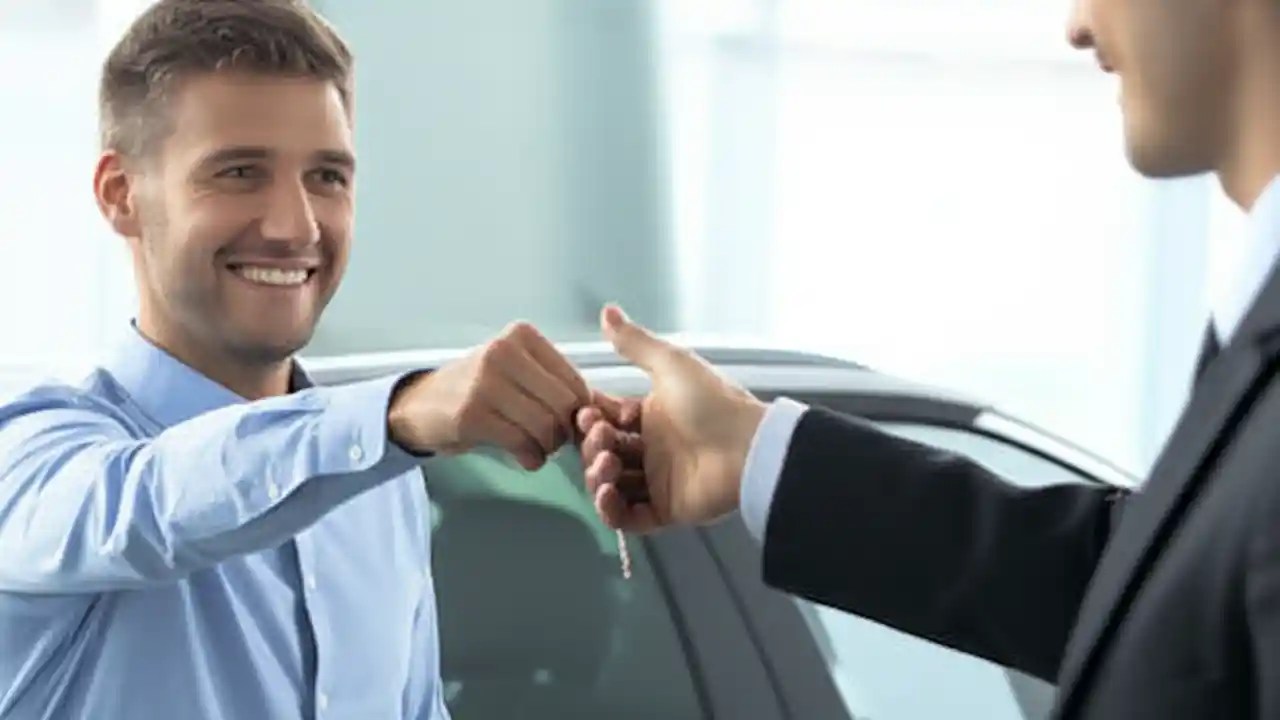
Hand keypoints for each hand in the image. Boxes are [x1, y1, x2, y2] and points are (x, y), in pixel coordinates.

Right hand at [389, 322, 589, 469]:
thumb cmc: (480, 389)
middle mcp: (503, 351)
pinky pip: (522, 443)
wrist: (420, 405)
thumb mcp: (521, 376)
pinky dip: (532, 457)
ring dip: (548, 447)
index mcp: (522, 336)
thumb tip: (623, 411)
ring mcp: (485, 381)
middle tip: (554, 440)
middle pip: (564, 404)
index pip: (575, 381)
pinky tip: (524, 456)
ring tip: (537, 447)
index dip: (582, 412)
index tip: (571, 425)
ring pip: (545, 425)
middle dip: (566, 431)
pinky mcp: (471, 414)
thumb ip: (567, 389)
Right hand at [576, 305, 766, 531]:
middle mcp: (650, 448)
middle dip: (592, 447)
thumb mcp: (671, 365)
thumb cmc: (712, 403)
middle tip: (602, 440)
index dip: (589, 419)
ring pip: (611, 485)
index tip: (586, 414)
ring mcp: (657, 481)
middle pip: (603, 452)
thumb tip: (606, 310)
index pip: (606, 418)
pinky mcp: (665, 510)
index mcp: (650, 414)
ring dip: (598, 477)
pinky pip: (629, 517)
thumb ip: (635, 343)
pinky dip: (612, 510)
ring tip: (608, 466)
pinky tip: (608, 494)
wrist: (749, 447)